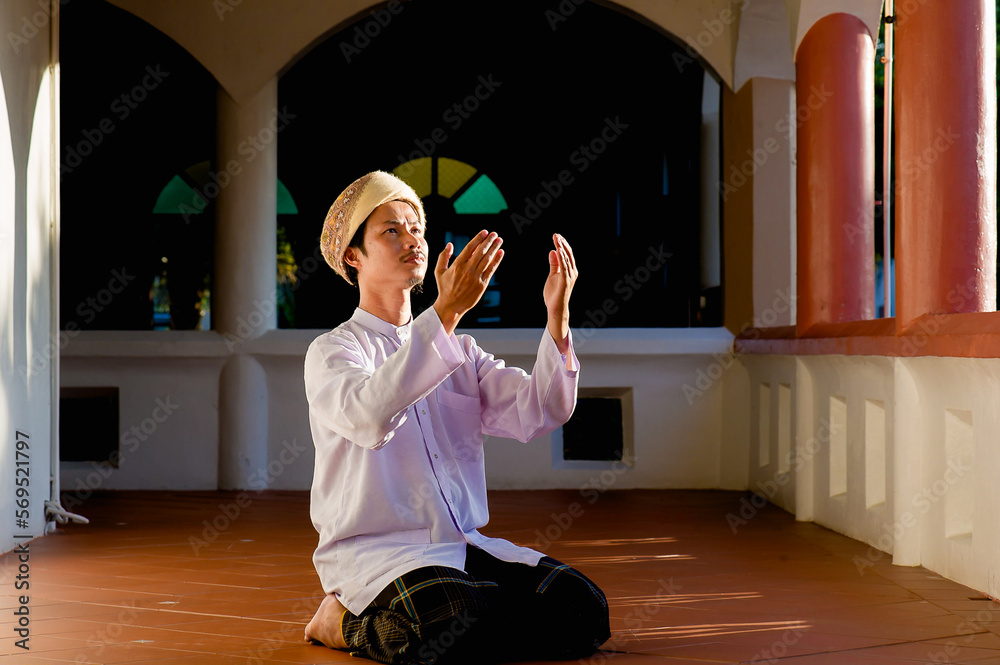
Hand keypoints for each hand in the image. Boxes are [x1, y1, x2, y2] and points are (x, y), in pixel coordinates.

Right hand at [433, 230, 503, 335]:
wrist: (451, 306)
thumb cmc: (444, 288)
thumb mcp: (439, 271)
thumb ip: (443, 257)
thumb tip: (450, 245)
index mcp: (457, 265)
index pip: (470, 248)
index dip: (478, 239)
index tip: (485, 232)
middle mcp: (467, 270)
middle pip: (480, 252)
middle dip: (488, 241)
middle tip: (494, 234)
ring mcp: (476, 277)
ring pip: (487, 259)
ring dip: (494, 248)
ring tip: (499, 240)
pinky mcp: (482, 284)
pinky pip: (491, 270)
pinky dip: (496, 261)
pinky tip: (500, 253)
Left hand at [543, 233, 576, 352]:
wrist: (555, 308)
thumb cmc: (554, 293)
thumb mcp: (552, 275)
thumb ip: (554, 264)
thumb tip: (552, 251)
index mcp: (569, 270)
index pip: (567, 254)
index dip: (562, 244)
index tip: (556, 235)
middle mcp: (572, 272)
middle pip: (568, 254)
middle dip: (562, 243)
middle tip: (556, 235)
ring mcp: (570, 277)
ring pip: (567, 259)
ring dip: (561, 248)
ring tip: (556, 239)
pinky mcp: (565, 281)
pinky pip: (564, 267)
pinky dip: (561, 258)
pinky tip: (557, 251)